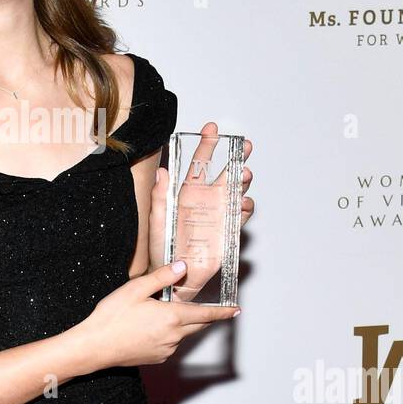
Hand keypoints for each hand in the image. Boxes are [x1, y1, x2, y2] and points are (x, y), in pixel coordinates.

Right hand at [75, 261, 240, 368]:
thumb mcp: (136, 289)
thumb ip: (162, 277)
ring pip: (182, 334)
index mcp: (172, 317)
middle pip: (197, 325)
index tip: (236, 310)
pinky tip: (149, 327)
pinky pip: (169, 343)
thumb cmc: (112, 317)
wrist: (94, 346)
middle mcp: (173, 336)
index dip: (222, 312)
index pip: (205, 314)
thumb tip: (182, 267)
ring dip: (180, 323)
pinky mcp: (156, 357)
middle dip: (205, 317)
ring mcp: (166, 349)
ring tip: (160, 313)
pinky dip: (167, 334)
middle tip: (212, 310)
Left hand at [147, 122, 253, 301]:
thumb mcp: (156, 219)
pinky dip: (246, 208)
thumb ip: (159, 196)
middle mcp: (207, 200)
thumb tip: (162, 172)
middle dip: (237, 158)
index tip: (212, 128)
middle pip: (226, 173)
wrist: (174, 276)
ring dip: (243, 181)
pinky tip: (244, 203)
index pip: (199, 164)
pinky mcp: (228, 231)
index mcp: (188, 193)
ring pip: (237, 192)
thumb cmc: (161, 248)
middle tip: (244, 147)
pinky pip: (241, 216)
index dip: (207, 145)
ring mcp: (219, 215)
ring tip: (244, 175)